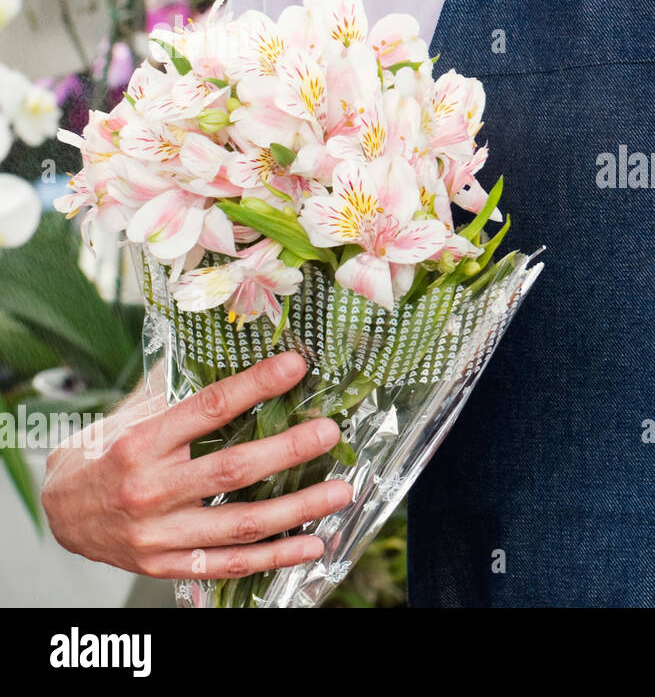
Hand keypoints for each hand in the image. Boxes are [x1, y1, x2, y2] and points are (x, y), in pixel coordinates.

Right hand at [42, 352, 352, 580]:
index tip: (296, 367)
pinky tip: (313, 545)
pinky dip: (276, 557)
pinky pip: (231, 565)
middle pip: (233, 470)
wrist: (59, 515)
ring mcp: (160, 534)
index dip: (256, 385)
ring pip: (242, 524)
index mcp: (142, 442)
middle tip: (329, 432)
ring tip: (341, 491)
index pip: (209, 408)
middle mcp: (150, 489)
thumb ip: (175, 385)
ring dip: (299, 508)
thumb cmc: (101, 455)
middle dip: (289, 450)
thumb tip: (219, 343)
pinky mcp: (167, 565)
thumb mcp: (128, 414)